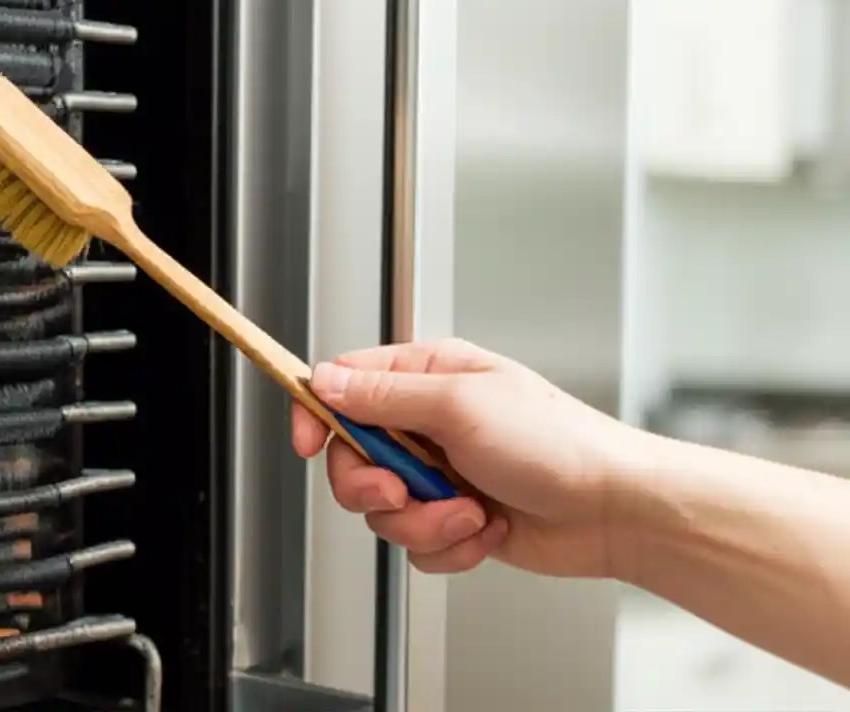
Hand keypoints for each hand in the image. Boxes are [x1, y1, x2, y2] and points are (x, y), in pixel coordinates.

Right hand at [292, 338, 646, 577]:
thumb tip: (327, 381)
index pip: (344, 385)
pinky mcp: (452, 517)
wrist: (614, 510)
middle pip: (351, 457)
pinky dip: (447, 545)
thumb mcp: (460, 405)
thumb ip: (384, 396)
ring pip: (381, 509)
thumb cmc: (559, 444)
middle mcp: (427, 423)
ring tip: (467, 513)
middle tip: (404, 490)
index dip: (317, 414)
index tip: (306, 443)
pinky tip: (485, 529)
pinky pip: (414, 543)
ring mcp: (439, 472)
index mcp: (427, 376)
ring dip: (422, 521)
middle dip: (375, 486)